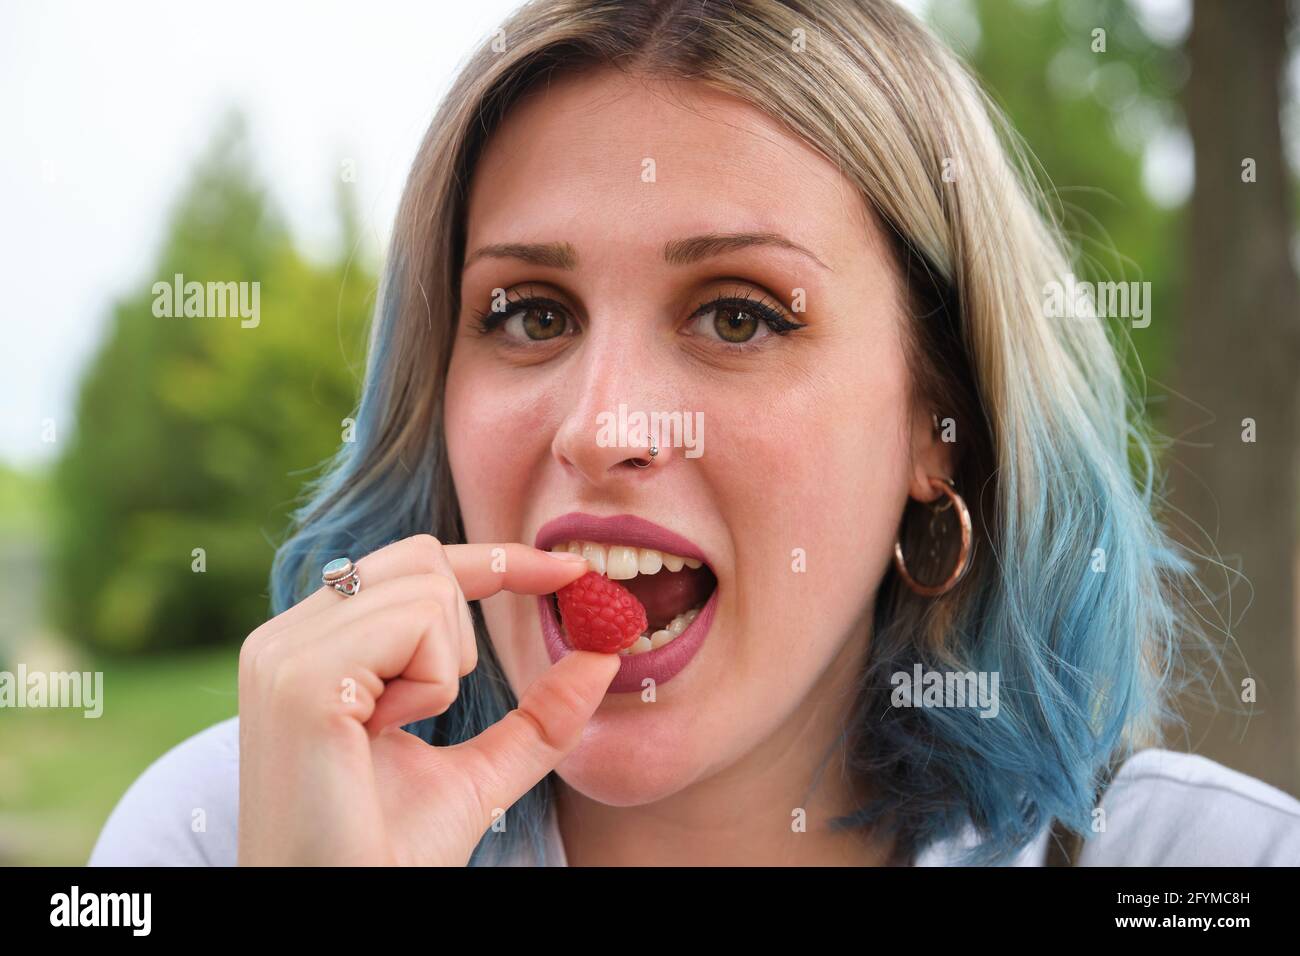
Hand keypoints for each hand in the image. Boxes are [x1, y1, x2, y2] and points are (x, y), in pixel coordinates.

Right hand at [236, 534, 616, 864]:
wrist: (340, 912)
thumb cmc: (390, 854)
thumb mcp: (480, 773)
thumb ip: (538, 716)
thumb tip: (606, 656)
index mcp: (312, 649)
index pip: (414, 563)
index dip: (498, 559)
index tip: (573, 571)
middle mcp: (285, 638)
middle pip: (425, 560)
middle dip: (460, 631)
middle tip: (427, 707)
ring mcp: (285, 652)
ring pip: (430, 589)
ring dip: (445, 671)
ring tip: (389, 733)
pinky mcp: (301, 676)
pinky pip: (417, 627)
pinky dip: (431, 685)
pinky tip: (380, 734)